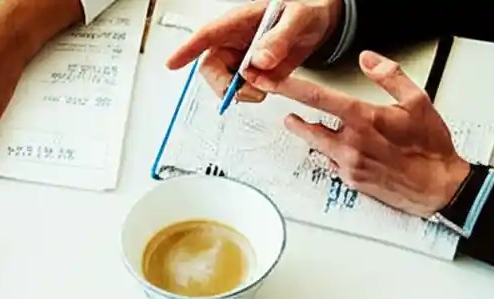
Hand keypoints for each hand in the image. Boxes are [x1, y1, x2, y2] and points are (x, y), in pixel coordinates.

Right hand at [167, 0, 341, 103]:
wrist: (321, 23)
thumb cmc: (306, 10)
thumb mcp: (299, 17)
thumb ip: (280, 38)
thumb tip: (261, 60)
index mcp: (239, 21)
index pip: (207, 35)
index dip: (187, 50)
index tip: (172, 64)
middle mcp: (235, 42)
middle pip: (211, 68)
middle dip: (225, 84)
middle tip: (248, 91)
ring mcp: (242, 60)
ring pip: (226, 82)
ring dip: (243, 91)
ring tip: (268, 85)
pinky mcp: (253, 74)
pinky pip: (245, 89)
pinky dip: (257, 93)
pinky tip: (272, 83)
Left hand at [247, 51, 469, 215]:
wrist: (437, 184)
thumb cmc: (430, 146)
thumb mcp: (417, 101)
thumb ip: (389, 76)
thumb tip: (368, 59)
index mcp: (365, 119)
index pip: (318, 99)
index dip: (292, 89)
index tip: (275, 82)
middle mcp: (352, 143)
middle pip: (308, 127)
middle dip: (292, 117)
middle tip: (282, 108)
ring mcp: (348, 164)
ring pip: (317, 145)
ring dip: (306, 133)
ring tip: (297, 123)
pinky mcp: (350, 180)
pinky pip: (331, 163)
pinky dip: (330, 153)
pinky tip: (335, 148)